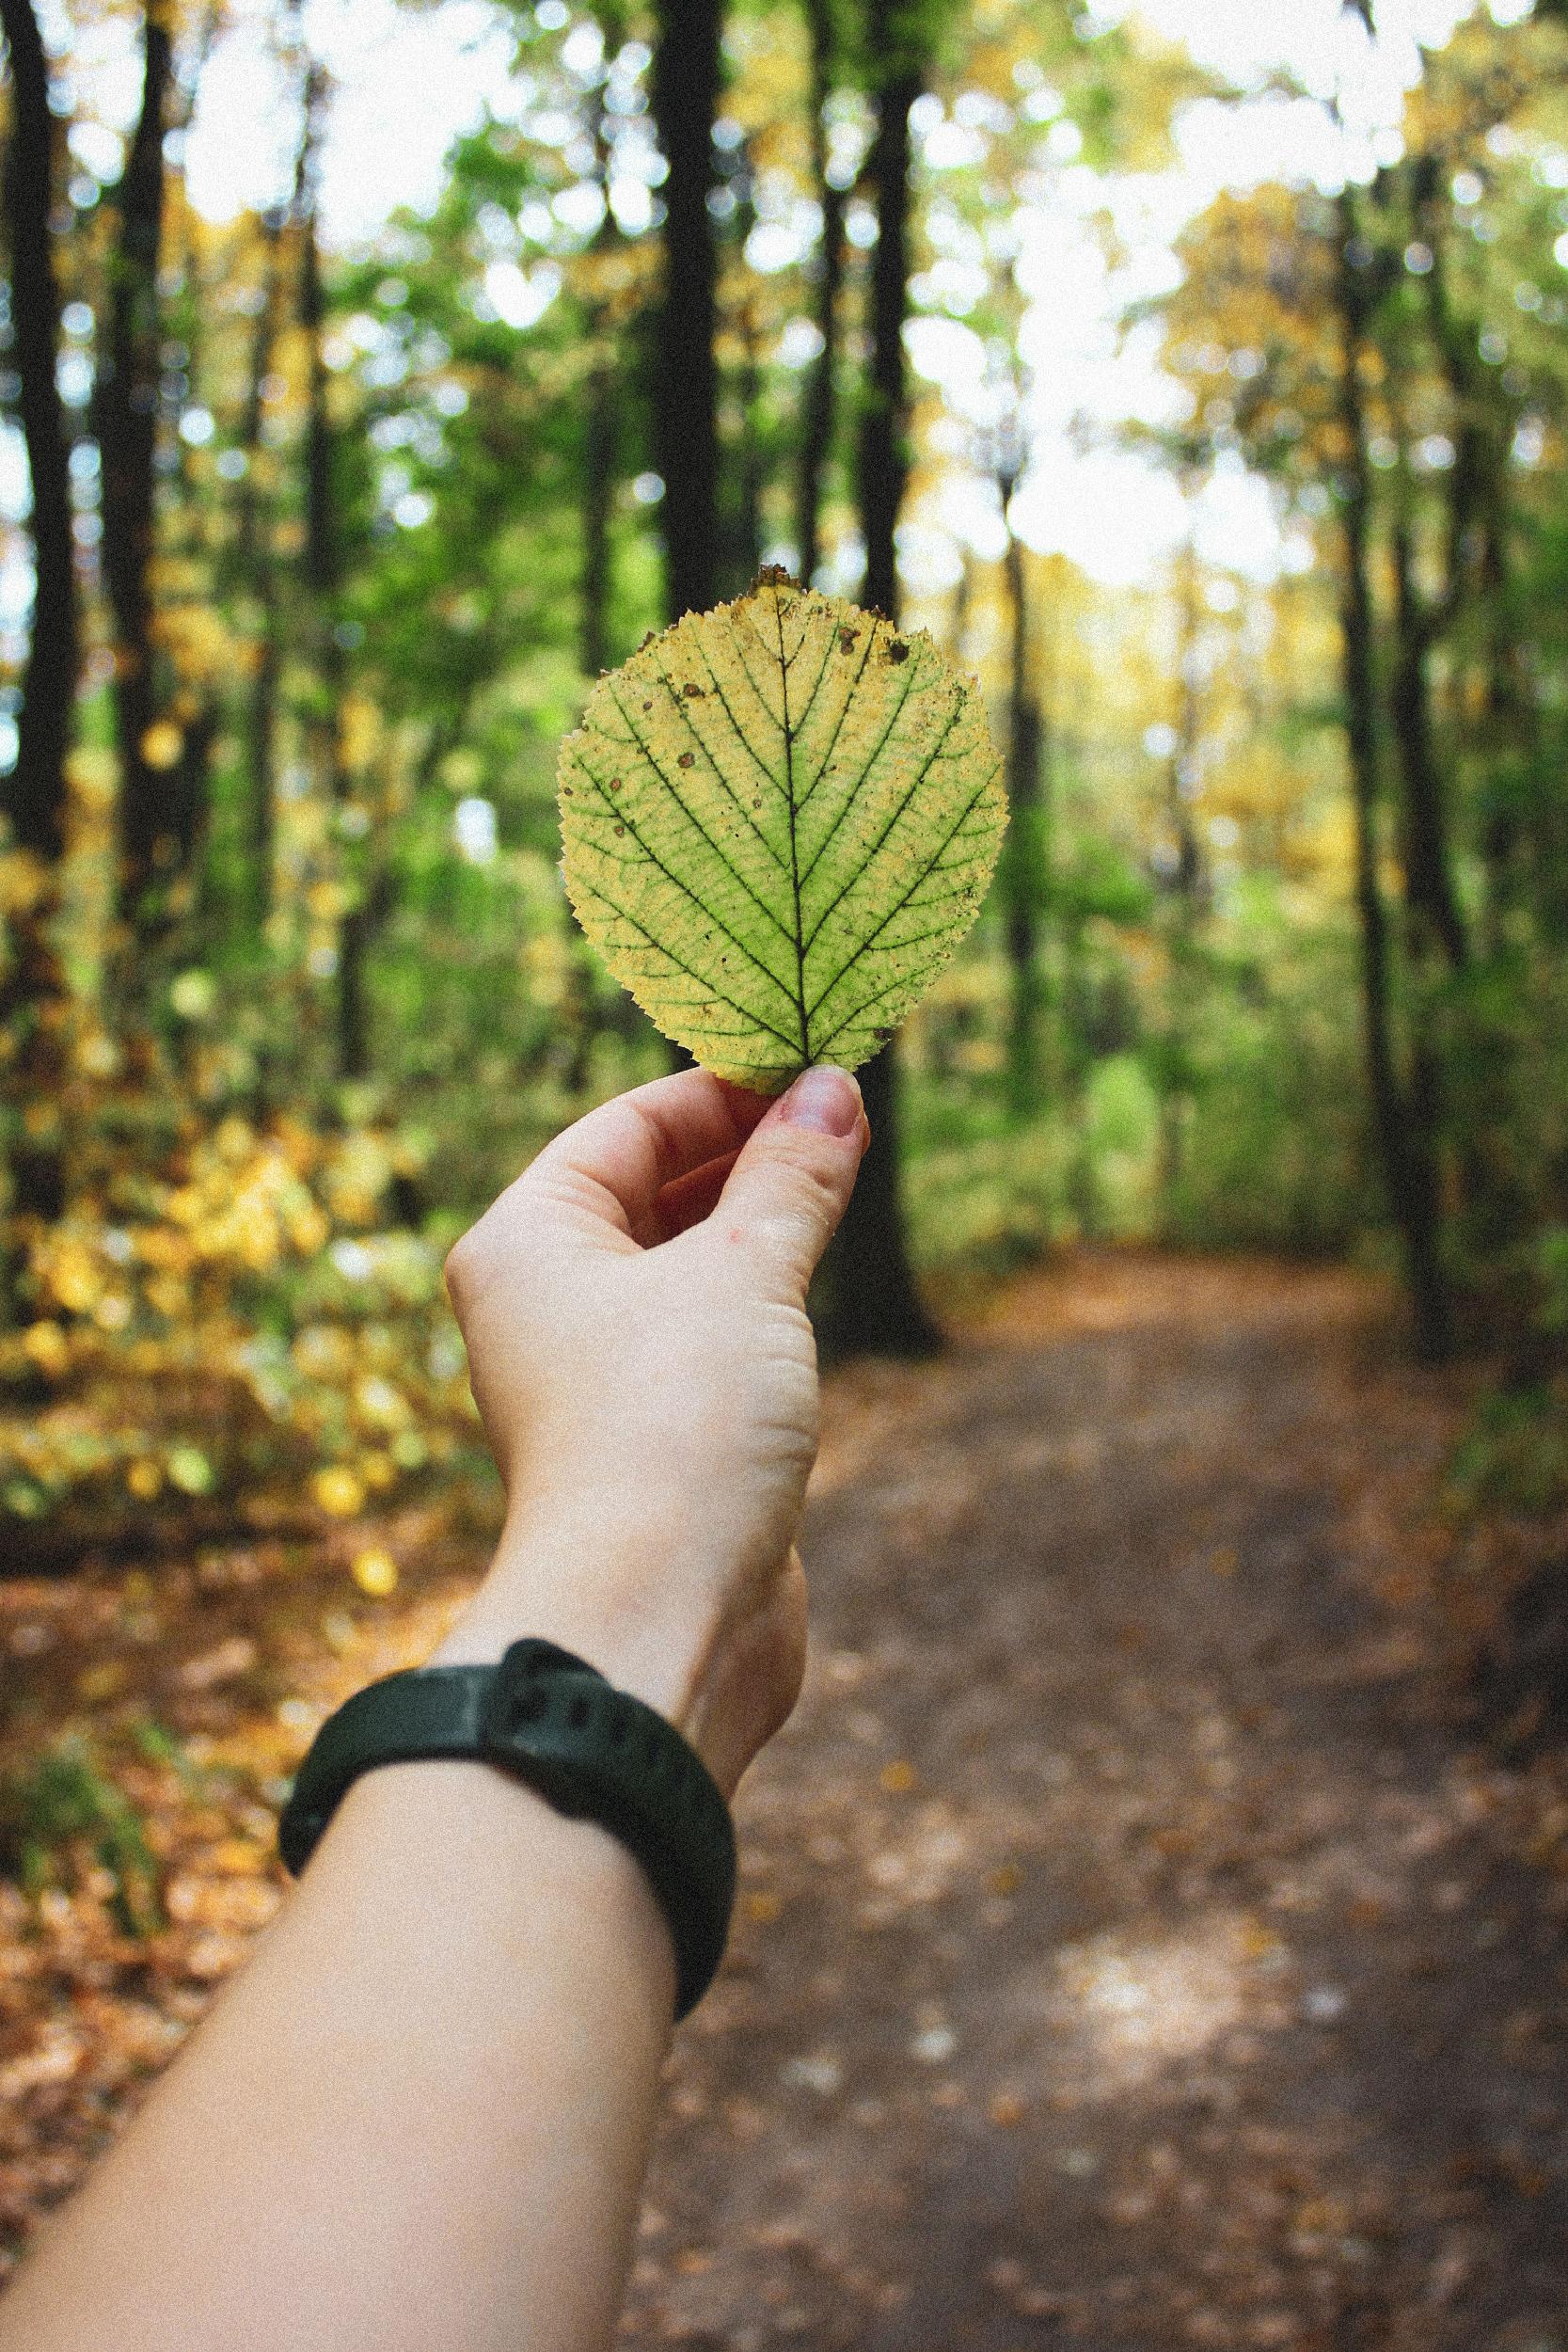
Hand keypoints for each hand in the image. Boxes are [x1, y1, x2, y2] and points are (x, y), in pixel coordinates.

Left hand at [437, 1064, 867, 1794]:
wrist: (658, 1616)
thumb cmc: (674, 1429)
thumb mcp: (746, 1273)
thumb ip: (792, 1176)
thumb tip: (833, 1091)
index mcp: (527, 1240)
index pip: (627, 1127)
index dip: (724, 1089)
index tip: (817, 1068)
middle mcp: (544, 1302)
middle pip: (651, 1191)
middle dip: (748, 1153)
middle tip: (847, 1118)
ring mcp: (596, 1375)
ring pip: (684, 1267)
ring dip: (759, 1226)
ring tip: (843, 1182)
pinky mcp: (653, 1438)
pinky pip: (708, 1337)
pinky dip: (761, 1302)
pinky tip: (816, 1285)